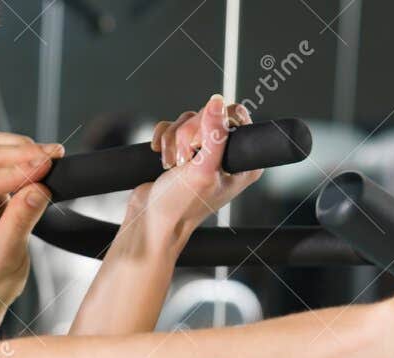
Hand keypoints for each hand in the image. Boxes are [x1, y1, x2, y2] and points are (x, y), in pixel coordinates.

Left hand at [0, 132, 63, 331]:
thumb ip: (20, 221)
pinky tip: (40, 166)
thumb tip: (40, 188)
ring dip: (21, 151)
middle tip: (55, 157)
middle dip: (21, 153)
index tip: (47, 167)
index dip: (17, 171)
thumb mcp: (4, 257)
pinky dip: (20, 160)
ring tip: (51, 158)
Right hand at [120, 95, 260, 248]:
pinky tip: (160, 155)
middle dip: (188, 134)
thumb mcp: (202, 170)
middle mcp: (226, 155)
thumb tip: (217, 102)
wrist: (150, 220)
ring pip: (188, 119)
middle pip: (209, 114)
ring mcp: (203, 152)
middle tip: (184, 161)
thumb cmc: (180, 206)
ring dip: (173, 139)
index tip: (202, 145)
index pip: (236, 115)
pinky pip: (172, 126)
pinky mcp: (182, 151)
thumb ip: (215, 134)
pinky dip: (163, 138)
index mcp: (243, 162)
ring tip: (171, 164)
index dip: (215, 122)